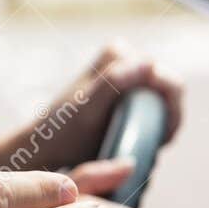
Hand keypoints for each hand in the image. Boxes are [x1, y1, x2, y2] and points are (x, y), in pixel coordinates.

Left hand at [0, 43, 183, 173]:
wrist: (38, 153)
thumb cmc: (58, 133)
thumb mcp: (86, 110)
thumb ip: (114, 82)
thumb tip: (149, 63)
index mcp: (119, 54)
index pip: (167, 80)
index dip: (171, 111)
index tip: (158, 139)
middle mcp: (126, 65)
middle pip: (169, 95)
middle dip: (165, 123)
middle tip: (149, 149)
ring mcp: (127, 87)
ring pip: (164, 111)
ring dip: (157, 133)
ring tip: (136, 152)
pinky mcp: (127, 108)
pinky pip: (153, 122)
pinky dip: (148, 139)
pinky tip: (131, 153)